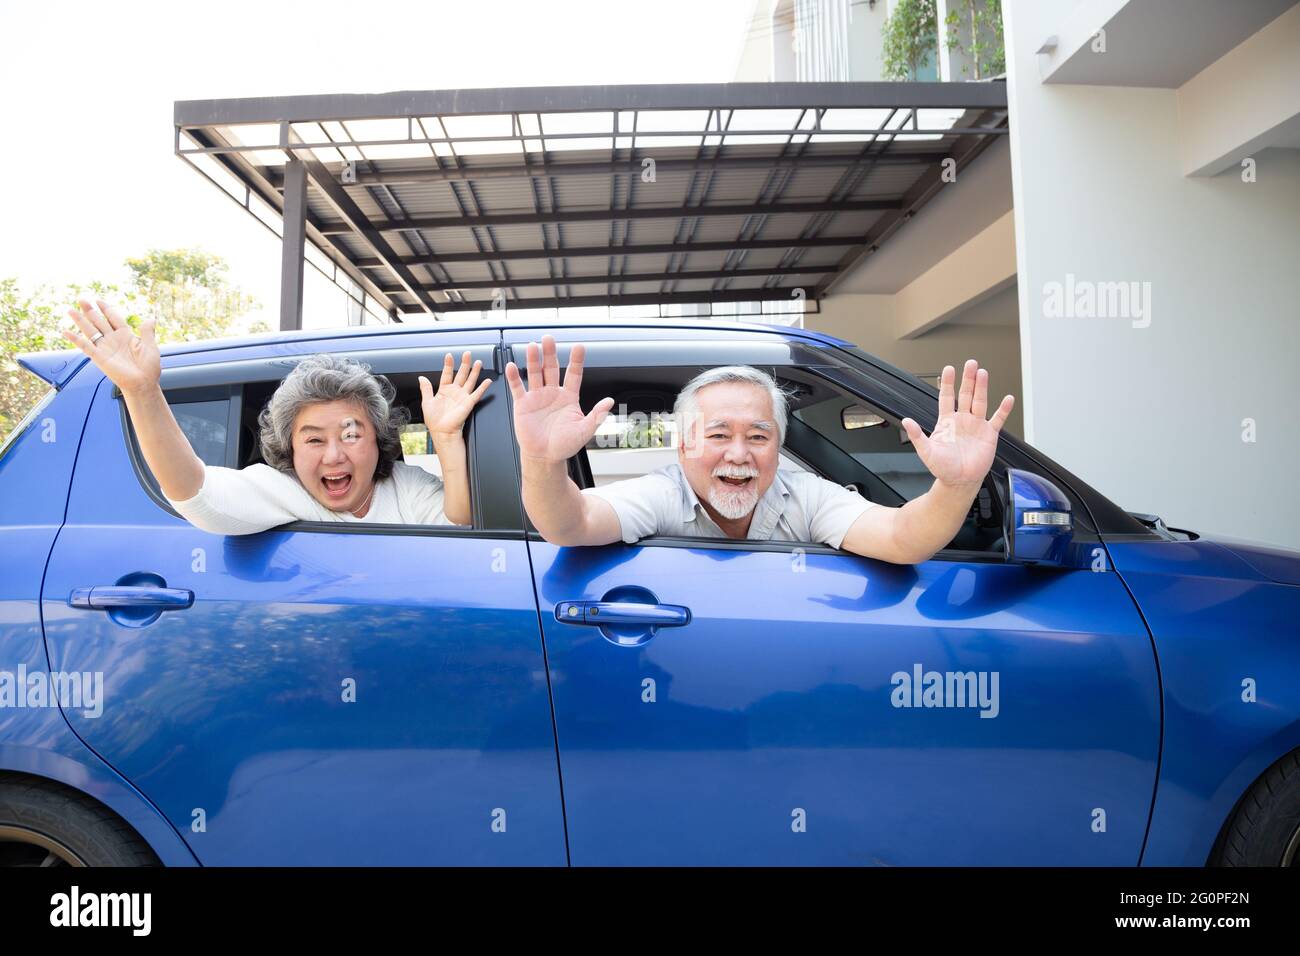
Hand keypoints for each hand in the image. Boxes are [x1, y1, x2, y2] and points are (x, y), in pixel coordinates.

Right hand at [61, 299, 159, 394]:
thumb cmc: (149, 368)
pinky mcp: (100, 358)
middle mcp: (113, 340)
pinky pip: (86, 346)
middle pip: (99, 321)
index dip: (106, 309)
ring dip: (80, 321)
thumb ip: (147, 332)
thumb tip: (150, 319)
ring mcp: (105, 348)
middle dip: (90, 310)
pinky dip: (76, 339)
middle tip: (81, 299)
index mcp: (126, 335)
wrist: (144, 384)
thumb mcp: (150, 347)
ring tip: (70, 310)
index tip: (98, 300)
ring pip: (90, 331)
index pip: (113, 318)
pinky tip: (66, 332)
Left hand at [419, 351, 490, 440]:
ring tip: (478, 362)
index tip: (449, 355)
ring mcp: (462, 397)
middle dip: (464, 364)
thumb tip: (421, 378)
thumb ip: (425, 389)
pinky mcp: (468, 403)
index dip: (448, 365)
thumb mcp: (426, 402)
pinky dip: (483, 387)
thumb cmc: (435, 420)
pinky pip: (477, 394)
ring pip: (470, 381)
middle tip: (467, 354)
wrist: (442, 432)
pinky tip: (487, 381)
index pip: (447, 374)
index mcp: (444, 391)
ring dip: (474, 371)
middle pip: (461, 374)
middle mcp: (454, 392)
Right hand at [504, 335, 613, 462]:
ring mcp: (537, 397)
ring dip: (534, 360)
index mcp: (569, 397)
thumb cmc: (565, 445)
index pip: (574, 374)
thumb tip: (609, 401)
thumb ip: (597, 415)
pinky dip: (514, 377)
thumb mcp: (585, 430)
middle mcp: (553, 393)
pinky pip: (518, 388)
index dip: (576, 361)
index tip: (579, 347)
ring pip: (535, 373)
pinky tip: (512, 366)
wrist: (545, 457)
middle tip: (549, 338)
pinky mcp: (522, 404)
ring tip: (532, 346)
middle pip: (552, 368)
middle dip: (550, 353)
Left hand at [901, 359, 1013, 488]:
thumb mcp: (926, 451)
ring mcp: (976, 425)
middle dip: (968, 379)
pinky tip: (1008, 398)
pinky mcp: (989, 434)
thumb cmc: (942, 468)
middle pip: (965, 394)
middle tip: (971, 363)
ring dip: (982, 387)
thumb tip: (906, 421)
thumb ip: (917, 435)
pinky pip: (998, 419)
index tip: (949, 369)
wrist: (959, 481)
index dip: (948, 383)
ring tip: (983, 373)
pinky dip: (1003, 409)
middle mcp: (962, 420)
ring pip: (980, 401)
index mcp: (947, 421)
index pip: (947, 397)